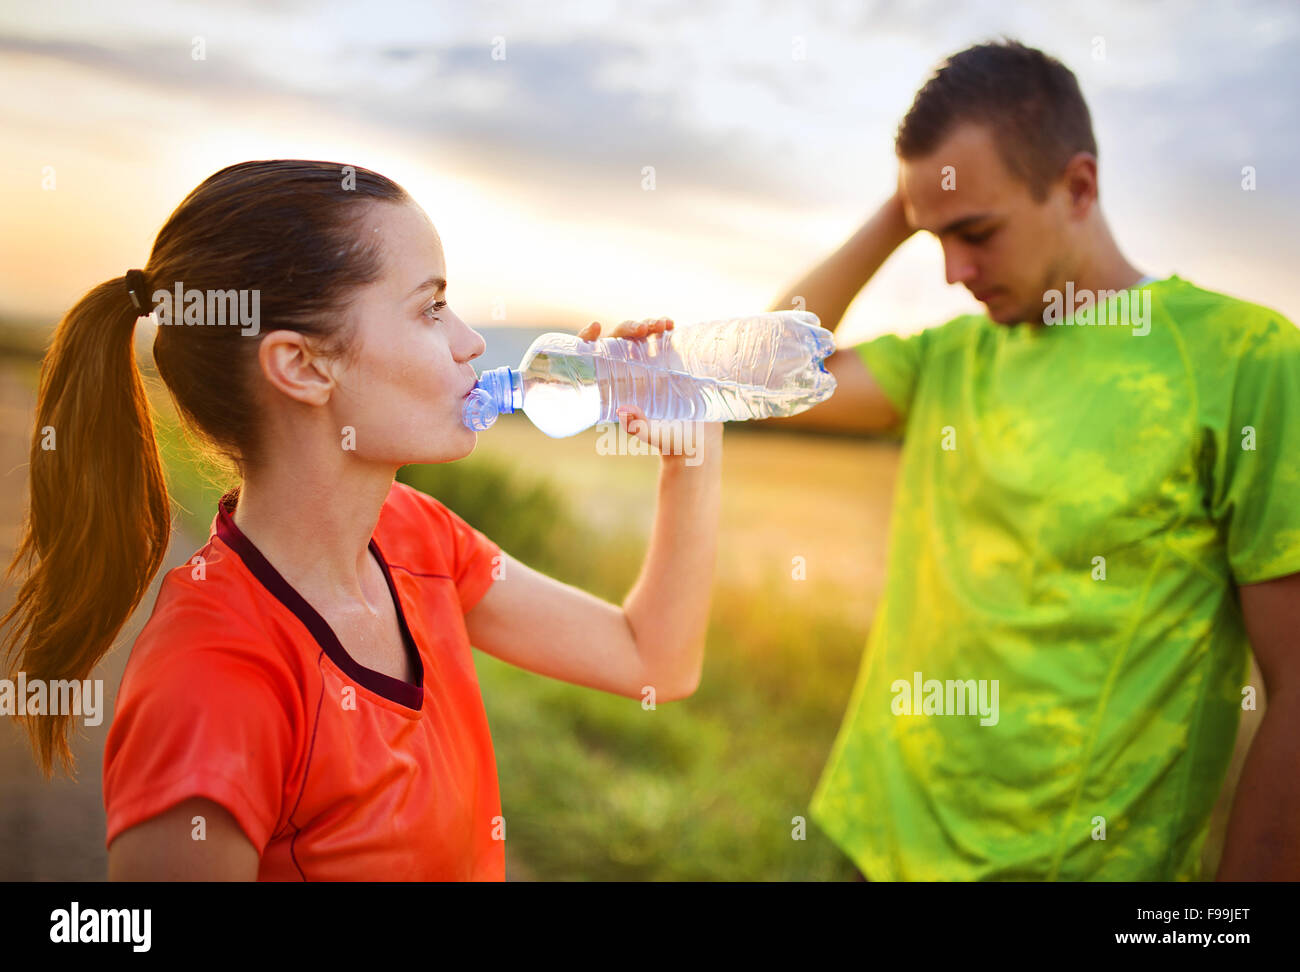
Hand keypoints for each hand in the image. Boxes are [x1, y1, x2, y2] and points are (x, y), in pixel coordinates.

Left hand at [576, 317, 720, 464]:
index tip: (594, 328)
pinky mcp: (670, 359)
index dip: (588, 339)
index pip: (594, 357)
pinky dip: (664, 326)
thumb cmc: (671, 441)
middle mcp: (630, 371)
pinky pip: (663, 337)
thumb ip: (638, 426)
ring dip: (647, 324)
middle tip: (641, 330)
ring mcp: (650, 363)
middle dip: (628, 328)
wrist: (700, 441)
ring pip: (642, 335)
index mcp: (616, 386)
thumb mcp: (653, 434)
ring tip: (661, 325)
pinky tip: (669, 324)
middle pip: (620, 340)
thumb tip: (623, 411)